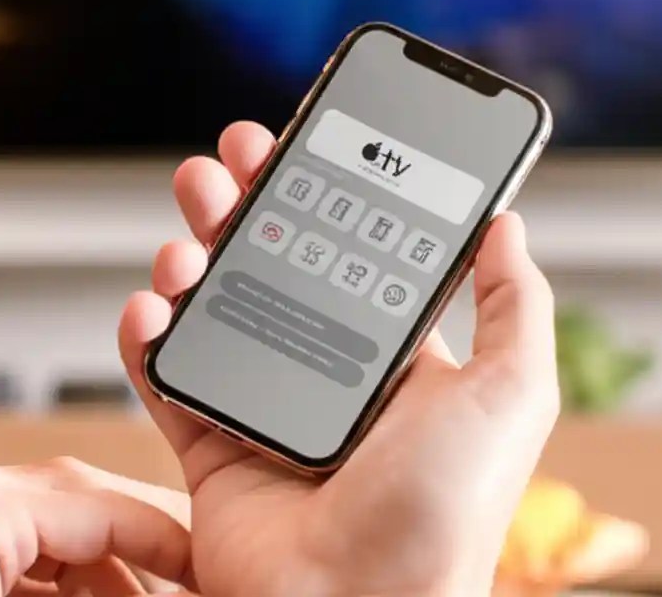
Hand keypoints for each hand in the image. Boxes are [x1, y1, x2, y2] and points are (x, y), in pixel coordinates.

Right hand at [119, 122, 558, 596]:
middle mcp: (331, 380)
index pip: (357, 256)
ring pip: (218, 311)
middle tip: (228, 158)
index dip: (330, 197)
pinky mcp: (213, 451)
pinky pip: (170, 382)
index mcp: (399, 362)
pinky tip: (151, 304)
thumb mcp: (510, 394)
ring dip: (194, 257)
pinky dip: (148, 340)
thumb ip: (514, 305)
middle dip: (248, 204)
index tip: (309, 143)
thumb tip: (507, 224)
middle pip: (277, 267)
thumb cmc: (443, 517)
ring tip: (188, 229)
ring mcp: (268, 413)